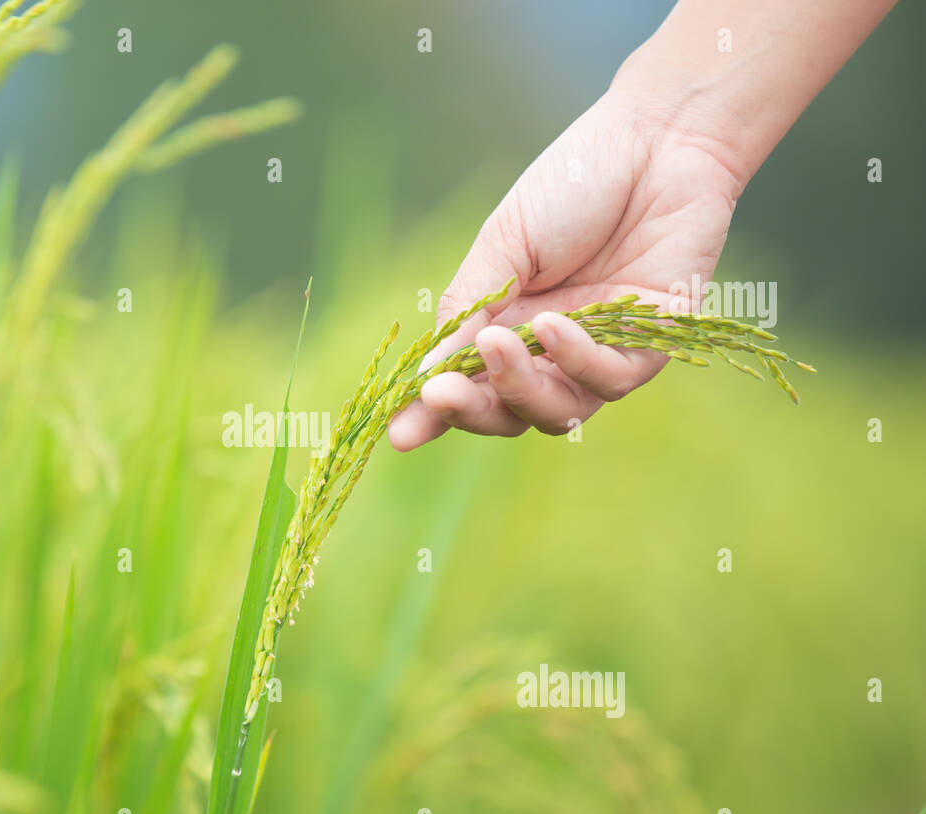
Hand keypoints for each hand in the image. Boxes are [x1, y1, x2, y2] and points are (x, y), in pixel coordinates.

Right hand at [389, 90, 742, 449]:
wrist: (655, 139)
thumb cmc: (572, 184)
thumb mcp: (501, 245)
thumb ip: (468, 309)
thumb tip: (423, 374)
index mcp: (508, 328)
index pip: (470, 387)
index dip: (436, 415)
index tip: (399, 433)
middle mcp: (553, 353)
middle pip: (510, 414)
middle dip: (472, 411)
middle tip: (440, 395)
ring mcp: (602, 354)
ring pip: (559, 411)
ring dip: (520, 386)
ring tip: (497, 342)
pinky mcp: (654, 347)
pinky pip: (610, 380)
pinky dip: (576, 359)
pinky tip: (552, 325)